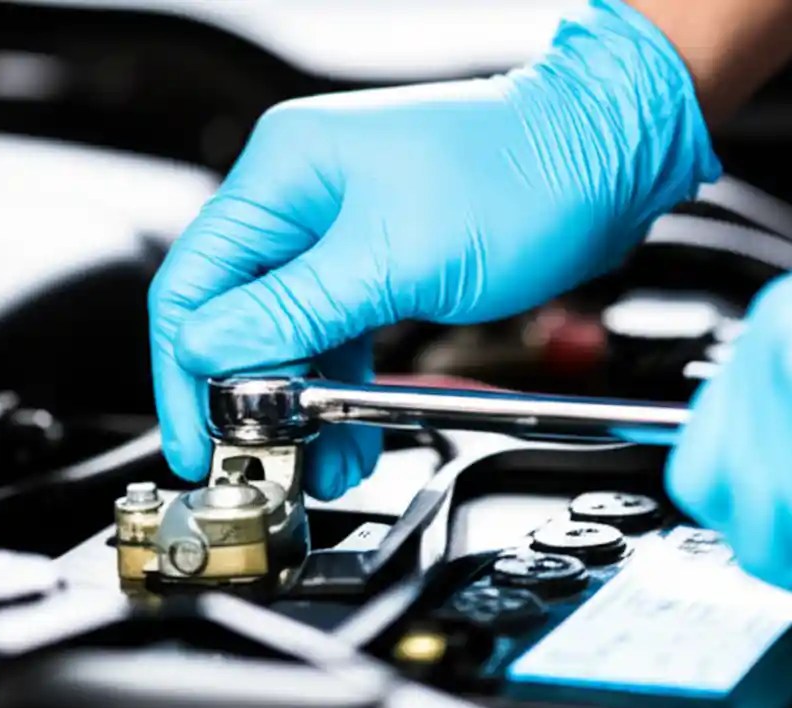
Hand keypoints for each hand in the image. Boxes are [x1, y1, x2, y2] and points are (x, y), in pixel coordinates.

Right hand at [149, 0, 718, 496]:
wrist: (605, 160)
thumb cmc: (518, 176)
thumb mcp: (391, 260)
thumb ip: (293, 313)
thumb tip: (209, 353)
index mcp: (284, 173)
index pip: (194, 284)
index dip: (186, 373)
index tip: (198, 443)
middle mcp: (302, 197)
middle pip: (237, 314)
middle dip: (249, 397)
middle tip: (263, 462)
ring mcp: (341, 230)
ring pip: (289, 333)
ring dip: (298, 403)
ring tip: (316, 464)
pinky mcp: (379, 260)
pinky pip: (336, 331)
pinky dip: (339, 384)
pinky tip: (347, 433)